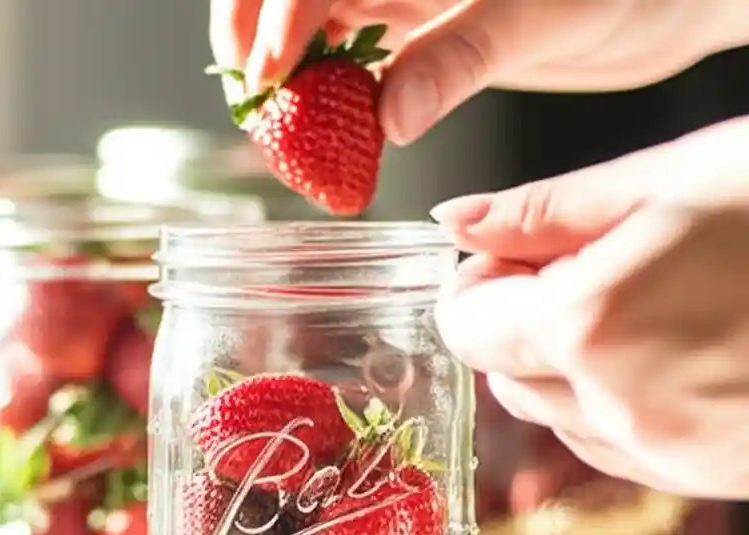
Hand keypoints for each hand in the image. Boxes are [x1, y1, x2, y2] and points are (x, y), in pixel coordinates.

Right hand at [210, 0, 748, 143]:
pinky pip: (346, 73)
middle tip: (252, 101)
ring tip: (281, 133)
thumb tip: (387, 116)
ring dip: (286, 82)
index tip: (270, 77)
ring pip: (309, 34)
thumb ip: (458, 59)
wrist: (660, 8)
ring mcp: (397, 3)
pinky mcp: (410, 42)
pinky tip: (323, 142)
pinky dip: (326, 108)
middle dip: (255, 41)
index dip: (279, 17)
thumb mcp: (538, 16)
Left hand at [433, 116, 748, 497]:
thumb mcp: (679, 179)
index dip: (480, 280)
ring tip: (655, 298)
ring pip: (555, 413)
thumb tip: (458, 221)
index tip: (519, 249)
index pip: (462, 324)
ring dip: (570, 360)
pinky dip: (619, 398)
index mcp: (594, 325)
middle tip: (594, 262)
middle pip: (501, 372)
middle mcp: (620, 408)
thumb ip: (547, 211)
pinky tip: (684, 345)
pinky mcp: (712, 480)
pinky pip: (617, 445)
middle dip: (522, 319)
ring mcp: (670, 456)